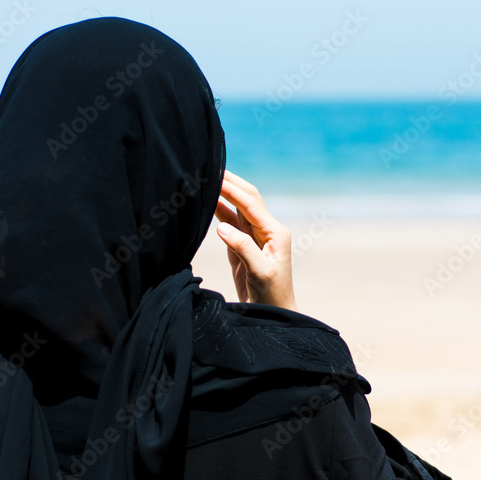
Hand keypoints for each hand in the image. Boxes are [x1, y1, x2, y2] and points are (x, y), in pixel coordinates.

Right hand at [214, 170, 297, 310]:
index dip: (232, 189)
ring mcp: (255, 235)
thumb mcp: (259, 273)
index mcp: (275, 232)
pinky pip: (230, 220)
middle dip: (230, 182)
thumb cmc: (272, 296)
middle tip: (209, 166)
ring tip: (205, 178)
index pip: (250, 204)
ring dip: (223, 193)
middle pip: (247, 197)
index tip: (215, 175)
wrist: (274, 313)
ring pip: (237, 207)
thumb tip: (222, 227)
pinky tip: (207, 200)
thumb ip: (242, 248)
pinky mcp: (243, 244)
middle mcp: (267, 229)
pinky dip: (219, 209)